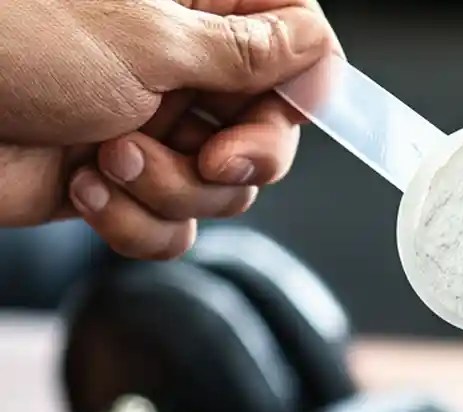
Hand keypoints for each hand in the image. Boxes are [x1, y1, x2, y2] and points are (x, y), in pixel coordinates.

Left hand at [0, 0, 336, 257]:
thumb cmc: (11, 42)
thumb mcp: (150, 40)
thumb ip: (249, 52)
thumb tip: (319, 50)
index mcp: (194, 7)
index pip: (295, 33)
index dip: (310, 79)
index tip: (302, 109)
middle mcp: (181, 68)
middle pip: (272, 127)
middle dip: (244, 158)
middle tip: (214, 161)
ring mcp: (153, 128)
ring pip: (224, 188)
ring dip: (173, 190)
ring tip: (111, 158)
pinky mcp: (122, 183)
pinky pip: (176, 227)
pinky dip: (138, 223)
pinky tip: (87, 188)